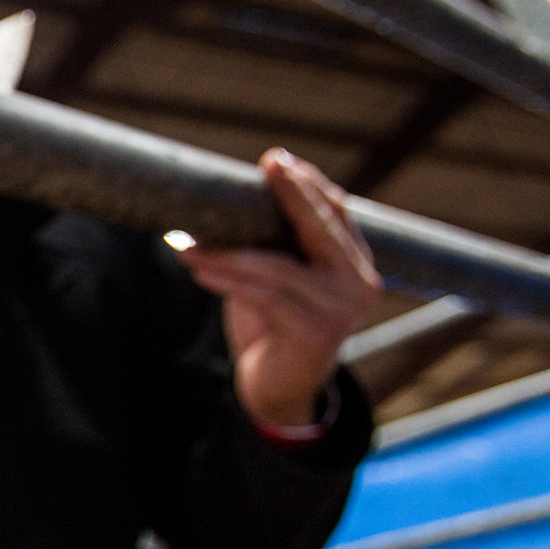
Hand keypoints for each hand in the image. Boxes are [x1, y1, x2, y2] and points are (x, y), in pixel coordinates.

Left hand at [174, 149, 381, 429]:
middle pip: (321, 228)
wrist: (281, 389)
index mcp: (353, 263)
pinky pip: (264, 298)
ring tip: (190, 243)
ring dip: (228, 251)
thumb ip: (273, 245)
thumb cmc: (273, 324)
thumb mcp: (278, 278)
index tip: (275, 159)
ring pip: (279, 267)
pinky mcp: (316, 334)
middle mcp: (358, 283)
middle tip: (264, 167)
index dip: (307, 184)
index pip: (336, 212)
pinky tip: (199, 270)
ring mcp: (341, 309)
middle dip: (290, 195)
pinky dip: (227, 281)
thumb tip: (227, 201)